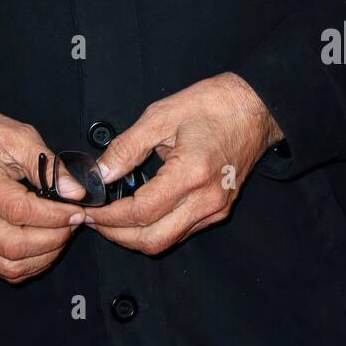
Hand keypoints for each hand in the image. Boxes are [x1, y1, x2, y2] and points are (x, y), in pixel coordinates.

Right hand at [0, 105, 82, 282]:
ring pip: (9, 265)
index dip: (54, 216)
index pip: (19, 210)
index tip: (77, 210)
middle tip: (74, 222)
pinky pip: (0, 267)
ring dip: (44, 255)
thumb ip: (49, 166)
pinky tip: (45, 244)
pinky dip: (29, 263)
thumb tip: (75, 193)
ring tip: (62, 232)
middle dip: (54, 239)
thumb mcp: (19, 136)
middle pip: (13, 245)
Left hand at [85, 73, 281, 253]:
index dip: (110, 217)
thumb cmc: (212, 104)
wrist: (254, 107)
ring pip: (168, 240)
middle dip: (118, 236)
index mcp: (191, 174)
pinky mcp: (220, 209)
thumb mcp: (161, 115)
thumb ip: (127, 148)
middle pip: (153, 240)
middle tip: (95, 221)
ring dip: (136, 236)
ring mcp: (216, 208)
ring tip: (112, 218)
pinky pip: (183, 231)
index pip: (141, 212)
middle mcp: (206, 200)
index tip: (90, 210)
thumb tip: (101, 174)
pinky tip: (141, 212)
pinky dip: (157, 228)